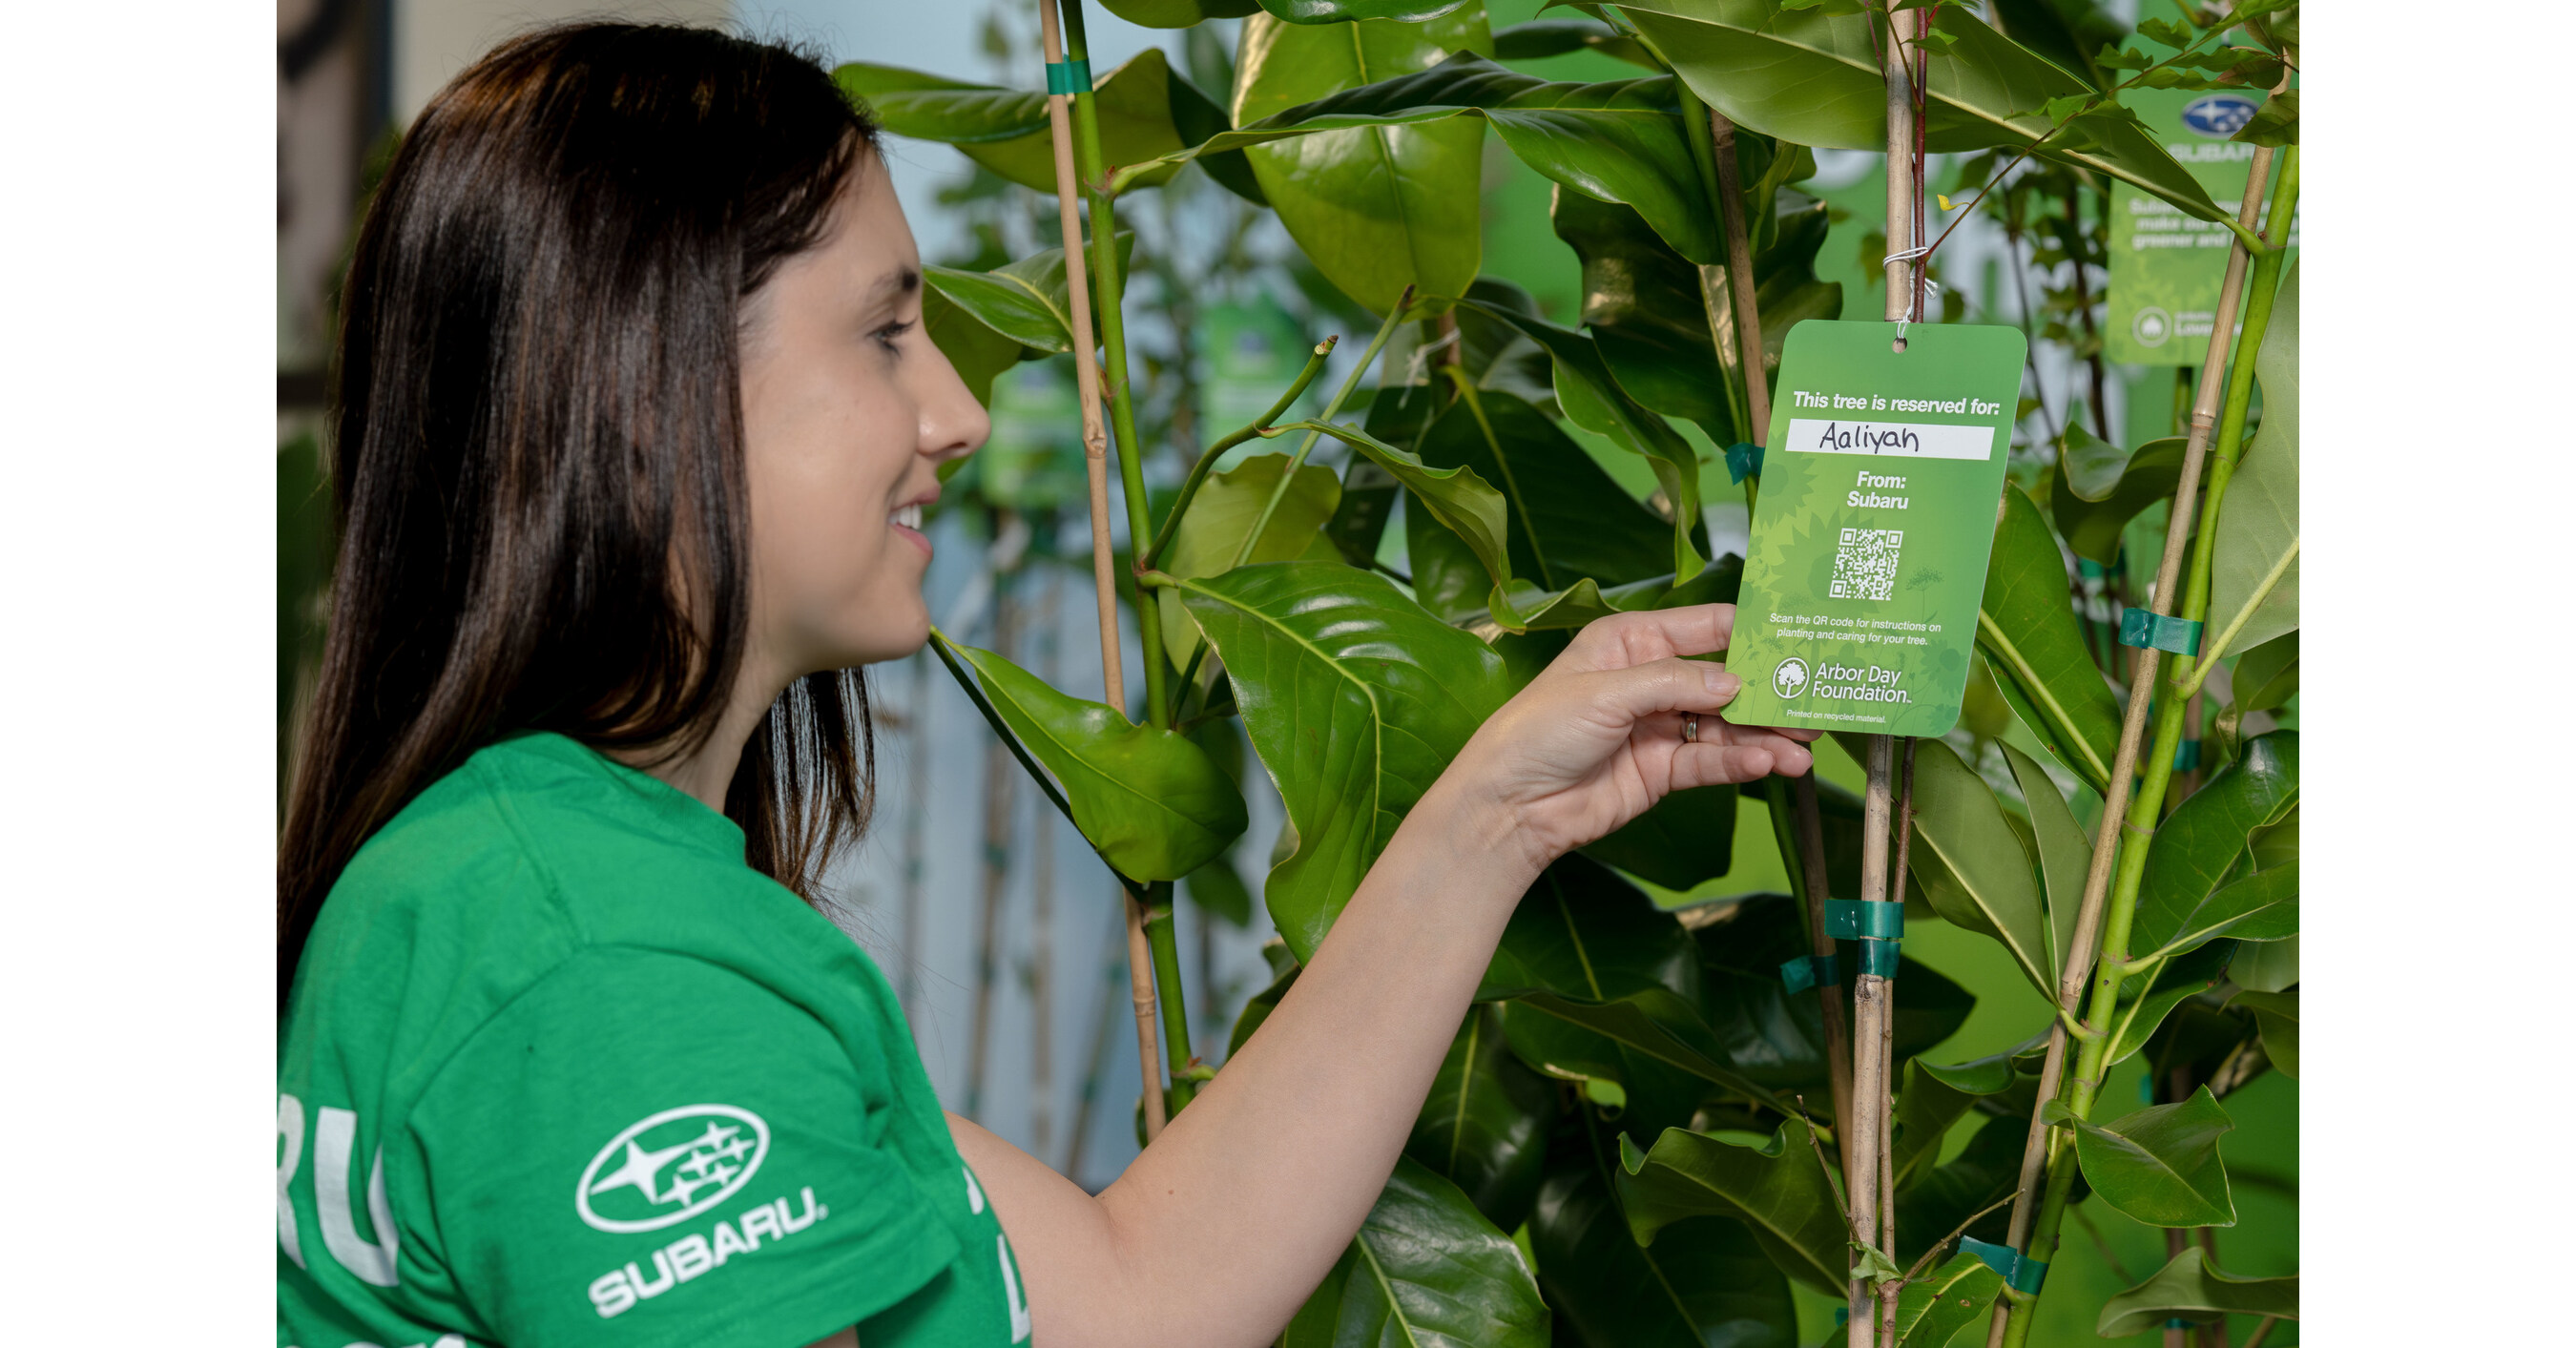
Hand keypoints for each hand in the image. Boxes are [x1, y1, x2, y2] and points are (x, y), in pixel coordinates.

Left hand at [1436, 604, 1819, 878]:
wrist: (1509, 805)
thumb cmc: (1536, 731)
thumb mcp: (1605, 693)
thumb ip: (1675, 682)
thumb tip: (1735, 680)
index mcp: (1631, 641)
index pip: (1705, 626)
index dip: (1752, 631)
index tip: (1799, 637)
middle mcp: (1649, 679)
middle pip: (1725, 679)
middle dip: (1769, 690)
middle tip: (1815, 698)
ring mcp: (1658, 726)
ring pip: (1725, 725)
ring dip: (1765, 735)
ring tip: (1803, 745)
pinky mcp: (1662, 770)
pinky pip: (1710, 760)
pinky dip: (1741, 762)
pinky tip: (1767, 763)